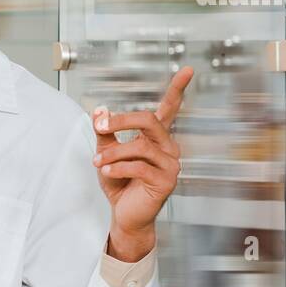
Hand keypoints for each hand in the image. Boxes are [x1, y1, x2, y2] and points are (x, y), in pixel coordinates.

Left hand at [91, 66, 193, 259]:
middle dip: (121, 121)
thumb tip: (100, 109)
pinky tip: (106, 171)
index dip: (178, 89)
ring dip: (113, 152)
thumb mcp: (107, 154)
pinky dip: (117, 167)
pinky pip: (139, 167)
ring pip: (140, 146)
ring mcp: (170, 165)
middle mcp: (168, 148)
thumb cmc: (120, 184)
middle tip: (99, 126)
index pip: (169, 109)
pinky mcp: (165, 182)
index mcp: (157, 138)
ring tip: (97, 161)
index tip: (188, 70)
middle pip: (149, 120)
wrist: (125, 216)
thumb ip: (105, 133)